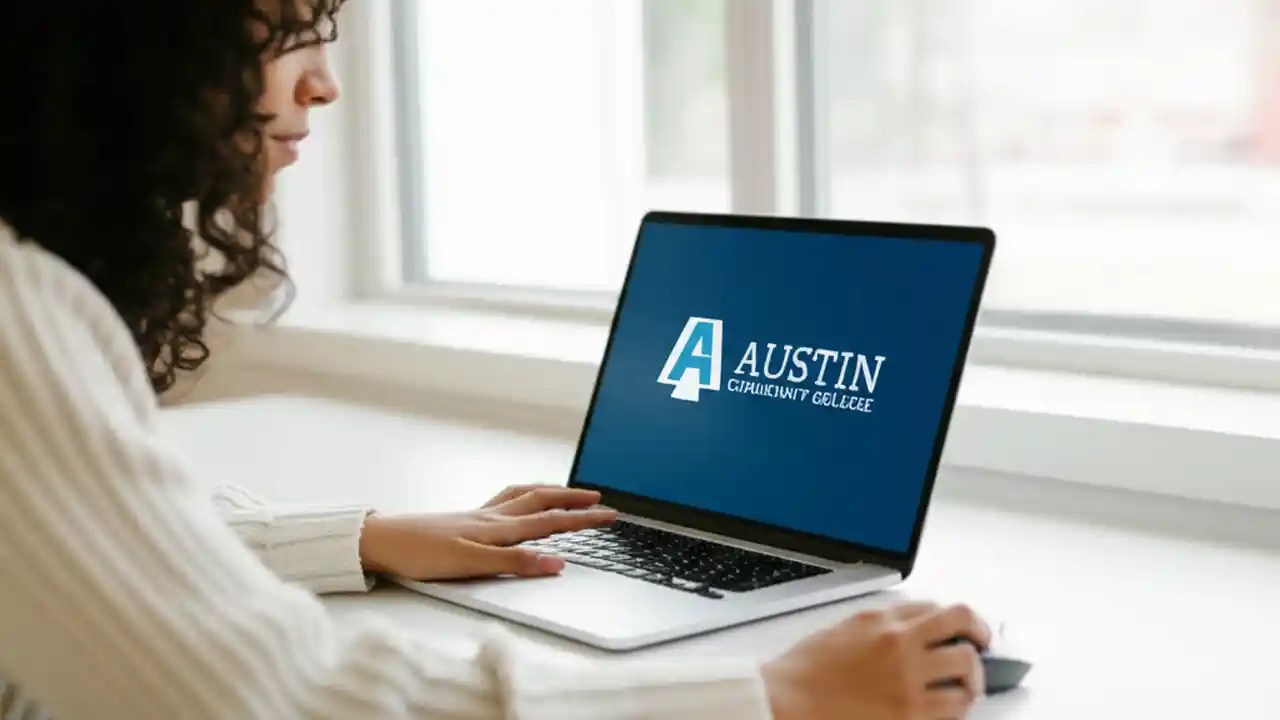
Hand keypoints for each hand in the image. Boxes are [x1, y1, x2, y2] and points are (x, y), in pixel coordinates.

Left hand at [358, 485, 615, 580]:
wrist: (380, 540)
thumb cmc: (418, 554)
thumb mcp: (470, 565)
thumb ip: (514, 564)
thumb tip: (556, 563)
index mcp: (497, 528)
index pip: (550, 521)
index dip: (583, 519)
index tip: (610, 515)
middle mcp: (490, 517)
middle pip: (541, 500)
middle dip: (573, 498)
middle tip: (599, 497)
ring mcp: (476, 516)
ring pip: (523, 496)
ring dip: (550, 491)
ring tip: (568, 491)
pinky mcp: (463, 520)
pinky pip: (503, 500)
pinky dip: (523, 495)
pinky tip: (519, 501)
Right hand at [763, 602, 990, 719]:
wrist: (784, 700)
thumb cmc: (802, 673)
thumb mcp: (841, 632)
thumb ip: (876, 628)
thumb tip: (904, 633)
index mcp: (880, 618)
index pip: (932, 607)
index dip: (952, 618)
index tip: (960, 627)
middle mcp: (899, 642)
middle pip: (962, 623)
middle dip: (978, 636)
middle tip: (982, 646)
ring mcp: (908, 678)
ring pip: (966, 667)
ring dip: (973, 676)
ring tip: (968, 685)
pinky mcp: (910, 714)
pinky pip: (955, 708)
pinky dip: (958, 708)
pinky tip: (952, 710)